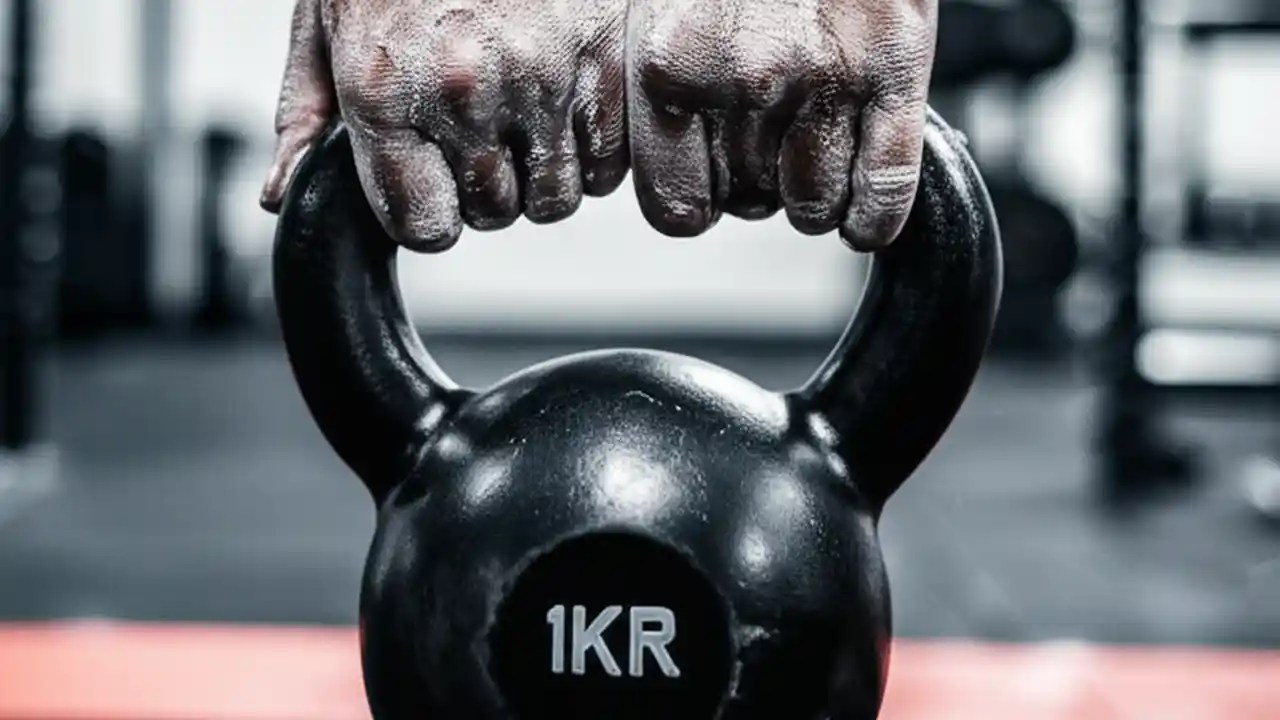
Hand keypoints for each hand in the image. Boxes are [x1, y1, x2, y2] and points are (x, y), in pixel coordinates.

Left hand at [261, 0, 627, 250]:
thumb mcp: (324, 18)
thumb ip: (305, 113)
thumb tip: (280, 192)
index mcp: (384, 88)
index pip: (425, 227)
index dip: (430, 210)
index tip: (434, 183)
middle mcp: (463, 89)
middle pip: (494, 214)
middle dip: (486, 186)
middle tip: (480, 128)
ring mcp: (542, 75)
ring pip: (557, 196)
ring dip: (544, 171)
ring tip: (524, 110)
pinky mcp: (603, 58)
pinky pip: (610, 159)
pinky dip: (593, 143)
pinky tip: (564, 98)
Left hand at [627, 0, 936, 248]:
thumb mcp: (658, 3)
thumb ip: (657, 84)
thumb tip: (666, 169)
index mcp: (665, 66)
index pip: (676, 206)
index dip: (697, 201)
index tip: (709, 185)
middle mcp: (741, 79)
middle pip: (746, 205)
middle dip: (754, 185)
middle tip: (765, 138)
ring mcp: (822, 79)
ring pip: (810, 207)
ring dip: (811, 196)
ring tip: (809, 146)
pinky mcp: (893, 69)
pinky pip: (880, 191)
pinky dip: (871, 217)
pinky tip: (860, 211)